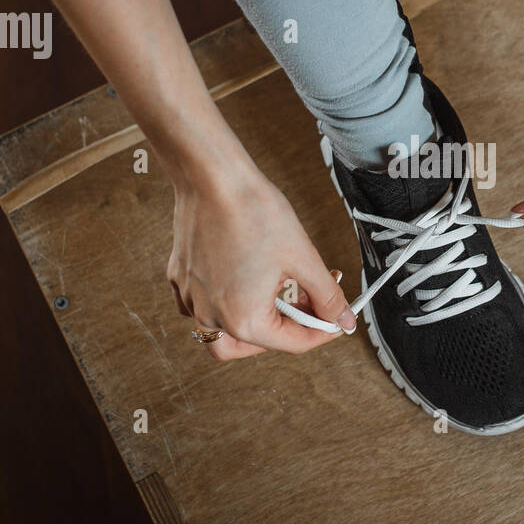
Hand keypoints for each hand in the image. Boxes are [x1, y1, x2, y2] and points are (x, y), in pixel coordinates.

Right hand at [167, 160, 355, 360]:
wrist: (213, 177)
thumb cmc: (255, 213)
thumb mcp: (303, 258)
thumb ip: (327, 296)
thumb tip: (343, 319)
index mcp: (244, 320)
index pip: (293, 343)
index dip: (323, 331)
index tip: (338, 318)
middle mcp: (211, 316)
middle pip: (253, 346)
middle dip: (284, 332)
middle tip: (307, 309)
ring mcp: (191, 298)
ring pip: (223, 330)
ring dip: (254, 320)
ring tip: (279, 293)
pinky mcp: (180, 277)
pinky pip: (204, 306)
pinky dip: (227, 303)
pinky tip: (247, 278)